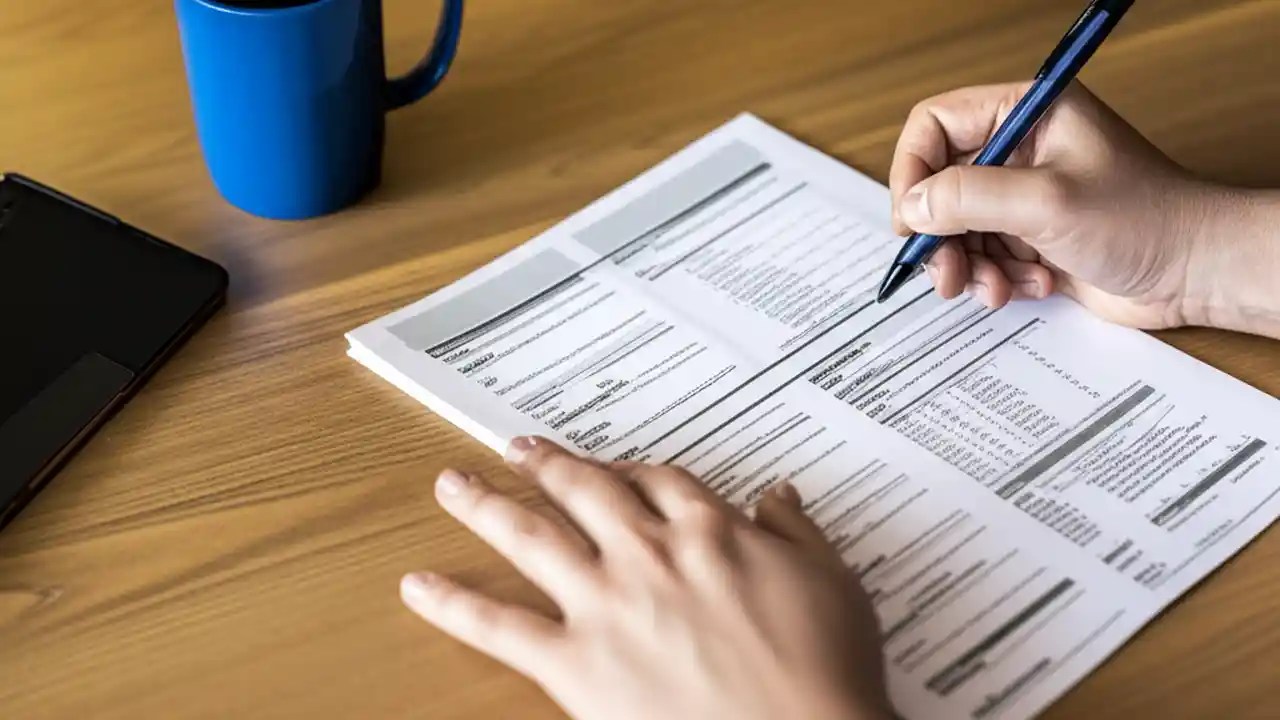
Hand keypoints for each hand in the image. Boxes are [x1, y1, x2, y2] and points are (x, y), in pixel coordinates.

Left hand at [399, 437, 891, 719]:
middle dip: (547, 466)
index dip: (625, 467)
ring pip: (532, 538)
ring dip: (487, 505)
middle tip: (517, 448)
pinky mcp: (577, 663)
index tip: (609, 462)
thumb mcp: (833, 584)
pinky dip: (454, 604)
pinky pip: (501, 628)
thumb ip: (797, 533)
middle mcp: (649, 555)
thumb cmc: (825, 673)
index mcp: (710, 532)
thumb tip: (778, 495)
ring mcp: (608, 605)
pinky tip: (419, 586)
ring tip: (454, 484)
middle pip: (585, 492)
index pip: (656, 480)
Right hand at [889, 80, 1216, 329]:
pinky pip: (984, 257)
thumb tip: (913, 207)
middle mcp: (1021, 149)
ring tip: (994, 287)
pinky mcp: (1031, 236)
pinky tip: (1033, 285)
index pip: (936, 125)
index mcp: (1027, 114)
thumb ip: (969, 198)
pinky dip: (997, 278)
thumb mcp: (1047, 202)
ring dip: (968, 265)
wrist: (1195, 272)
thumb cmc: (1145, 220)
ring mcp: (1024, 195)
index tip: (912, 219)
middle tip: (944, 272)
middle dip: (940, 234)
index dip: (914, 171)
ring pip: (957, 228)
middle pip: (940, 184)